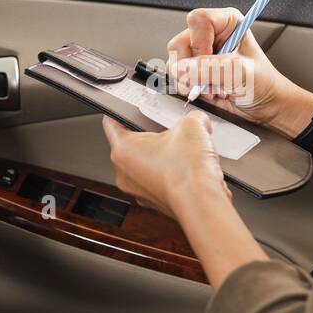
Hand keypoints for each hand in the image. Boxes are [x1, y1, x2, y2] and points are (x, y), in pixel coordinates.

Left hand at [102, 114, 229, 218]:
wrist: (201, 202)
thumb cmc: (187, 170)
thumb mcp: (191, 126)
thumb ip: (191, 117)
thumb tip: (197, 120)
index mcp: (122, 150)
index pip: (111, 124)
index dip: (120, 112)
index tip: (126, 109)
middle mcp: (124, 173)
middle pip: (131, 146)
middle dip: (150, 137)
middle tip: (169, 131)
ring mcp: (138, 190)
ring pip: (144, 165)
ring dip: (160, 157)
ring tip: (181, 152)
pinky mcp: (154, 201)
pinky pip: (157, 181)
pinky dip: (169, 175)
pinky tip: (186, 169)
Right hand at [166, 8, 312, 139]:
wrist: (264, 105)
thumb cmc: (262, 83)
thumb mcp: (241, 73)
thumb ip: (211, 68)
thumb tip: (182, 68)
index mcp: (225, 22)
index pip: (198, 20)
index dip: (199, 42)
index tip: (211, 61)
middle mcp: (209, 34)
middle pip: (180, 42)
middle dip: (192, 67)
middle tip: (212, 80)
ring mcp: (198, 53)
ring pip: (174, 61)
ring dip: (191, 80)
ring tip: (214, 86)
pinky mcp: (192, 70)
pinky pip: (175, 76)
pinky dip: (189, 88)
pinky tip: (208, 91)